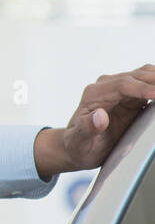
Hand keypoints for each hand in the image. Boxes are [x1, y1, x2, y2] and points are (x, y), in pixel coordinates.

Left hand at [34, 64, 154, 177]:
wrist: (77, 147)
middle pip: (139, 76)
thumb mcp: (79, 141)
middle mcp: (108, 87)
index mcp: (95, 94)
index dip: (143, 88)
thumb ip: (87, 128)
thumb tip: (99, 116)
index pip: (123, 84)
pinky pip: (150, 87)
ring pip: (147, 77)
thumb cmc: (76, 145)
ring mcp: (121, 90)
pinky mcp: (132, 97)